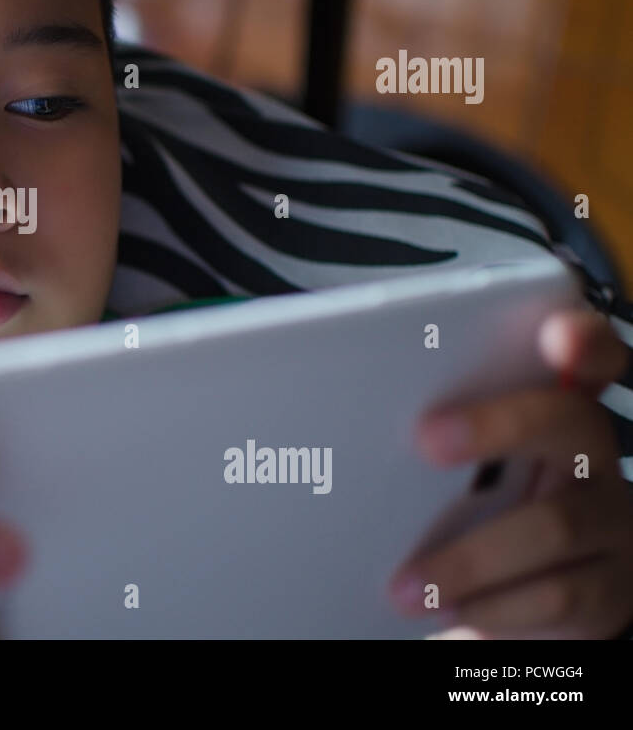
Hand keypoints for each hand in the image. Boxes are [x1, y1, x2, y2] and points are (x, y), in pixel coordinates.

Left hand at [388, 305, 632, 638]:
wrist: (526, 599)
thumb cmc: (476, 510)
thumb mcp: (458, 464)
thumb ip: (435, 429)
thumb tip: (341, 409)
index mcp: (555, 409)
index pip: (589, 356)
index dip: (582, 341)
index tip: (554, 337)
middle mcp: (591, 457)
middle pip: (569, 422)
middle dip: (498, 425)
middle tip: (425, 439)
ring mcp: (609, 522)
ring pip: (554, 524)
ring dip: (469, 557)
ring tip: (404, 584)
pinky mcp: (608, 589)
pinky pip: (558, 593)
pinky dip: (493, 606)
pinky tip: (448, 610)